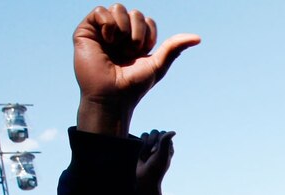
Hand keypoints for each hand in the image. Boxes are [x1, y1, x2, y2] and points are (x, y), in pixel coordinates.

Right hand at [74, 4, 199, 135]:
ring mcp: (102, 31)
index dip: (148, 36)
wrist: (112, 96)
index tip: (142, 54)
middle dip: (137, 34)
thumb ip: (174, 48)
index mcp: (133, 39)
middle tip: (128, 53)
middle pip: (135, 13)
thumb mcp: (158, 64)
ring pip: (118, 8)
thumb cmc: (133, 85)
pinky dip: (107, 23)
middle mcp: (118, 33)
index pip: (146, 21)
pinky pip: (100, 10)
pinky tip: (106, 40)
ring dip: (123, 29)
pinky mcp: (86, 31)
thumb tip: (198, 38)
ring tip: (116, 47)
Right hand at [136, 129, 174, 194]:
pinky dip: (140, 143)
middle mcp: (160, 145)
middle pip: (155, 132)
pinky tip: (142, 153)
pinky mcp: (142, 147)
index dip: (159, 140)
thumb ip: (166, 142)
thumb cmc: (155, 168)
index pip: (164, 134)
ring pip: (148, 134)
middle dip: (152, 142)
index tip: (157, 151)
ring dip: (146, 143)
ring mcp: (151, 146)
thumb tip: (173, 131)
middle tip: (151, 153)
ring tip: (146, 154)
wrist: (144, 179)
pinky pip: (141, 137)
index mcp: (168, 147)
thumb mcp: (162, 155)